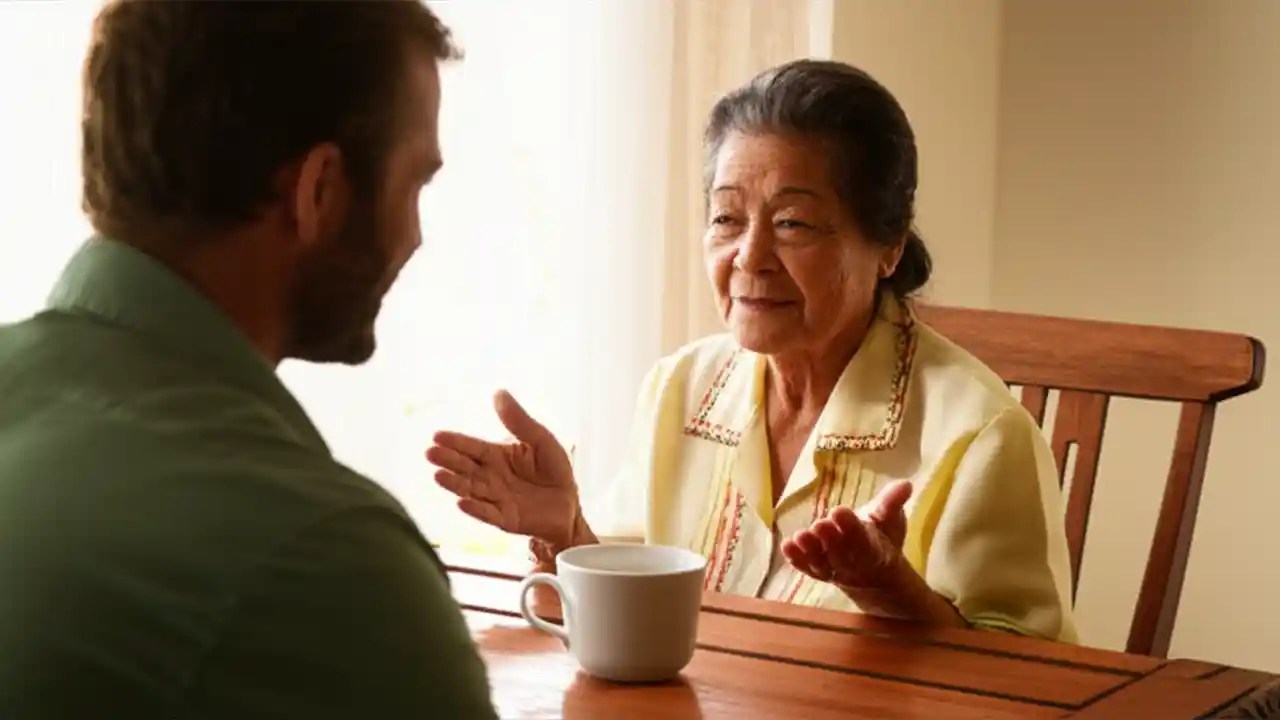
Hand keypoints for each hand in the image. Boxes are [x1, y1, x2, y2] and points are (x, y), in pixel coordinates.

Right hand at [426, 390, 580, 546]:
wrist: (569, 503)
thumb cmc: (553, 469)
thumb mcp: (541, 440)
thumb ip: (519, 420)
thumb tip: (499, 392)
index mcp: (496, 455)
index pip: (472, 447)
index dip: (455, 442)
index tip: (437, 436)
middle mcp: (490, 476)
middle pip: (466, 467)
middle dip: (448, 460)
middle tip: (431, 453)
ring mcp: (496, 498)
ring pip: (471, 490)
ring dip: (455, 484)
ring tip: (439, 476)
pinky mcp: (506, 518)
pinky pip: (488, 513)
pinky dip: (476, 509)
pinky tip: (463, 502)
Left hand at [781, 480, 963, 624]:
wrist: (875, 572)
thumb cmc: (882, 538)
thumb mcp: (890, 520)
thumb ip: (892, 503)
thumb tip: (905, 484)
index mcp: (875, 551)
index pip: (863, 542)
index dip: (851, 528)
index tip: (839, 511)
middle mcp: (854, 564)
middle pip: (840, 554)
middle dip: (829, 539)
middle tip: (820, 524)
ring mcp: (834, 571)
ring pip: (822, 564)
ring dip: (810, 551)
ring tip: (800, 536)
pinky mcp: (818, 573)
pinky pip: (807, 569)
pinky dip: (797, 560)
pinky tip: (787, 547)